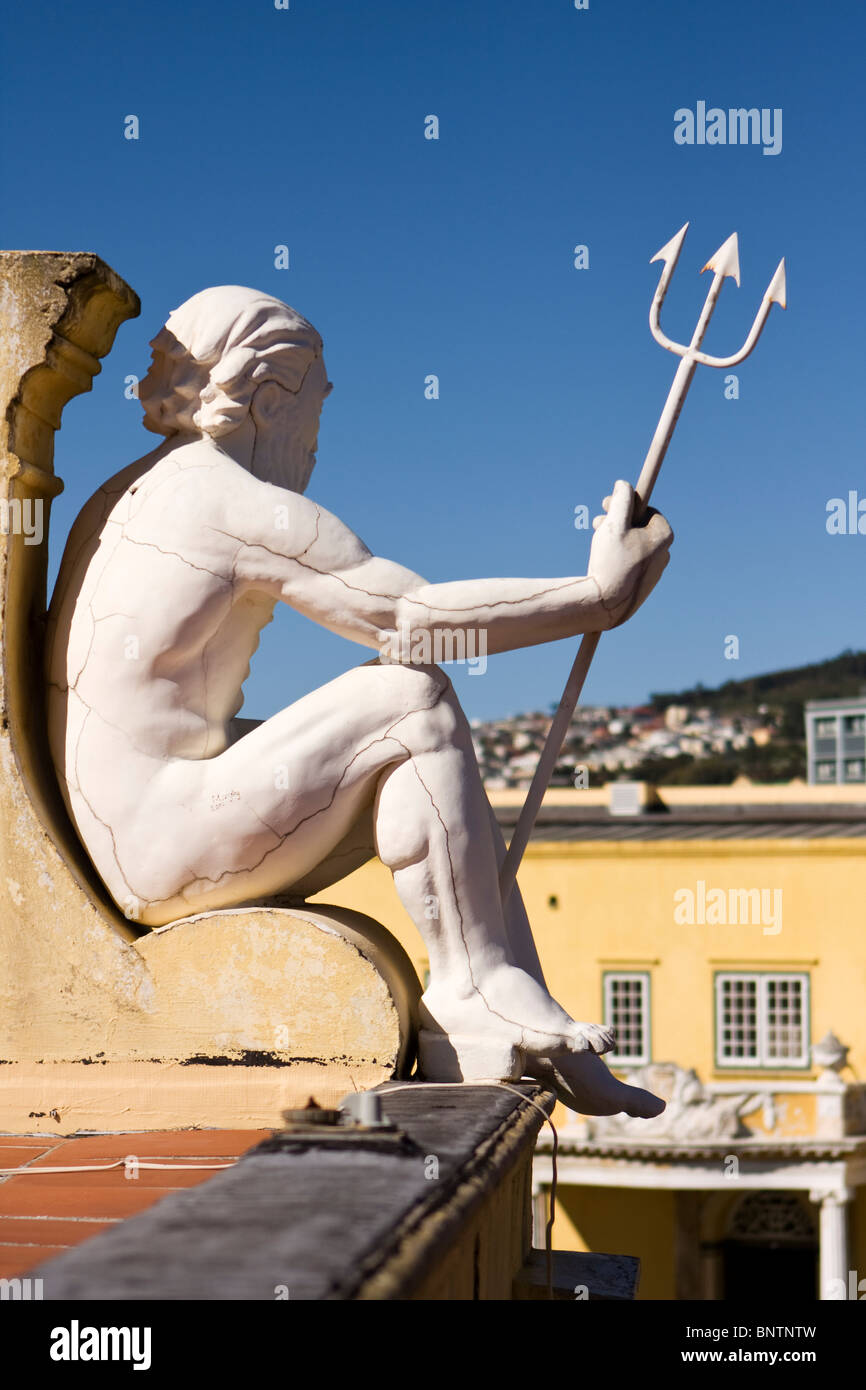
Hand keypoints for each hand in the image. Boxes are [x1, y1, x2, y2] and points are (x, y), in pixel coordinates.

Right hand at [588, 480, 672, 628]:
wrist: (604, 605)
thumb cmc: (610, 561)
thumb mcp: (613, 523)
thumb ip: (621, 500)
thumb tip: (624, 484)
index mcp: (663, 536)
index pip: (647, 511)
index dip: (626, 504)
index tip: (608, 505)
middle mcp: (664, 554)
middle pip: (640, 528)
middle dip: (617, 521)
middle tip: (597, 520)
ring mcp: (654, 572)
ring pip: (634, 546)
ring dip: (615, 538)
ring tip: (595, 541)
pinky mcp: (642, 586)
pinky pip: (631, 564)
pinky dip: (617, 557)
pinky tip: (601, 562)